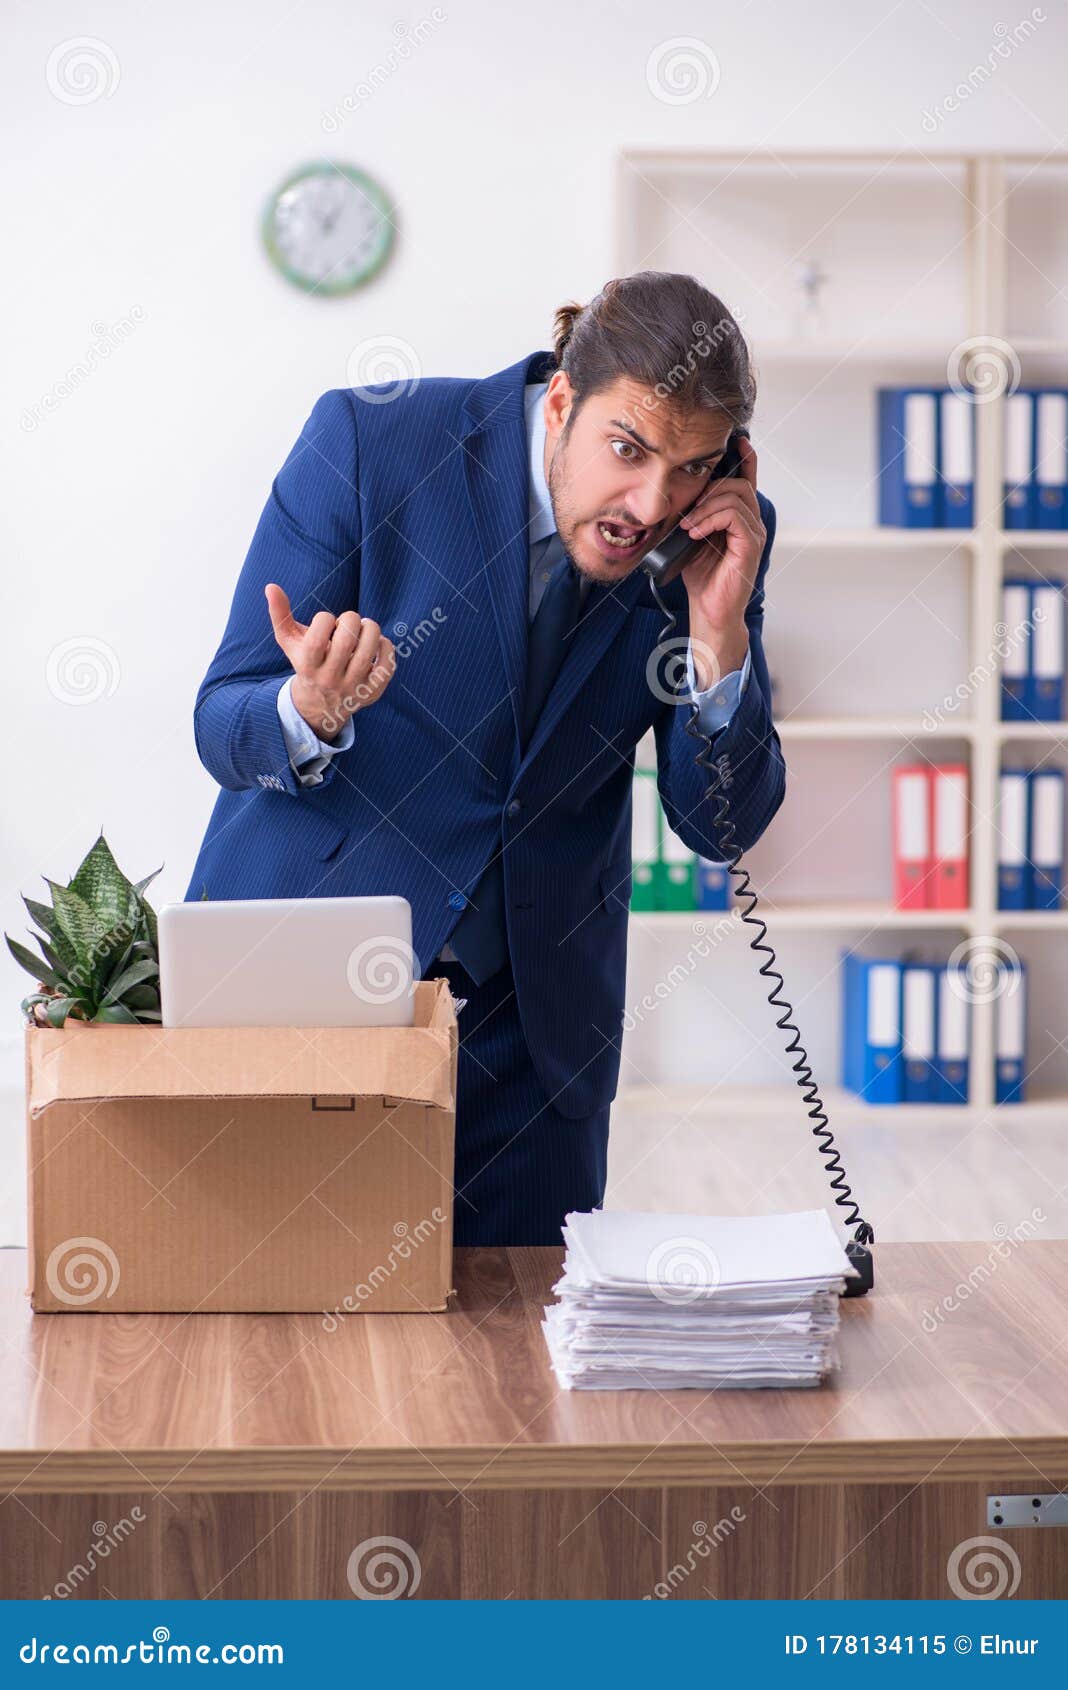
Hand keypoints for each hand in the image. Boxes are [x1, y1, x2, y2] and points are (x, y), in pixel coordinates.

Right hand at [265, 583, 395, 740]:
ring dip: (371, 629)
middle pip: (346, 643)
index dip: (325, 619)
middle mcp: (329, 679)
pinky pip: (386, 667)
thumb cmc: (306, 661)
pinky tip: (378, 641)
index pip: (317, 640)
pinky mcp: (372, 691)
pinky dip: (386, 647)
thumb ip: (279, 614)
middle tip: (350, 620)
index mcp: (307, 666)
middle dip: (351, 620)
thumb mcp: (290, 642)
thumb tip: (271, 586)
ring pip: (368, 652)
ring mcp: (352, 686)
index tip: (327, 620)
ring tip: (366, 626)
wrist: (321, 704)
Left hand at [677, 436, 763, 687]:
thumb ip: (692, 514)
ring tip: (688, 525)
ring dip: (706, 506)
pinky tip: (695, 532)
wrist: (707, 610)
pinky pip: (734, 516)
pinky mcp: (750, 546)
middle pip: (738, 483)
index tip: (734, 440)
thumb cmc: (699, 576)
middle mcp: (750, 522)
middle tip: (689, 508)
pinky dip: (710, 519)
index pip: (745, 480)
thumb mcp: (690, 536)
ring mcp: (753, 534)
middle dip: (710, 487)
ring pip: (735, 497)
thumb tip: (676, 494)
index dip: (744, 459)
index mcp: (738, 518)